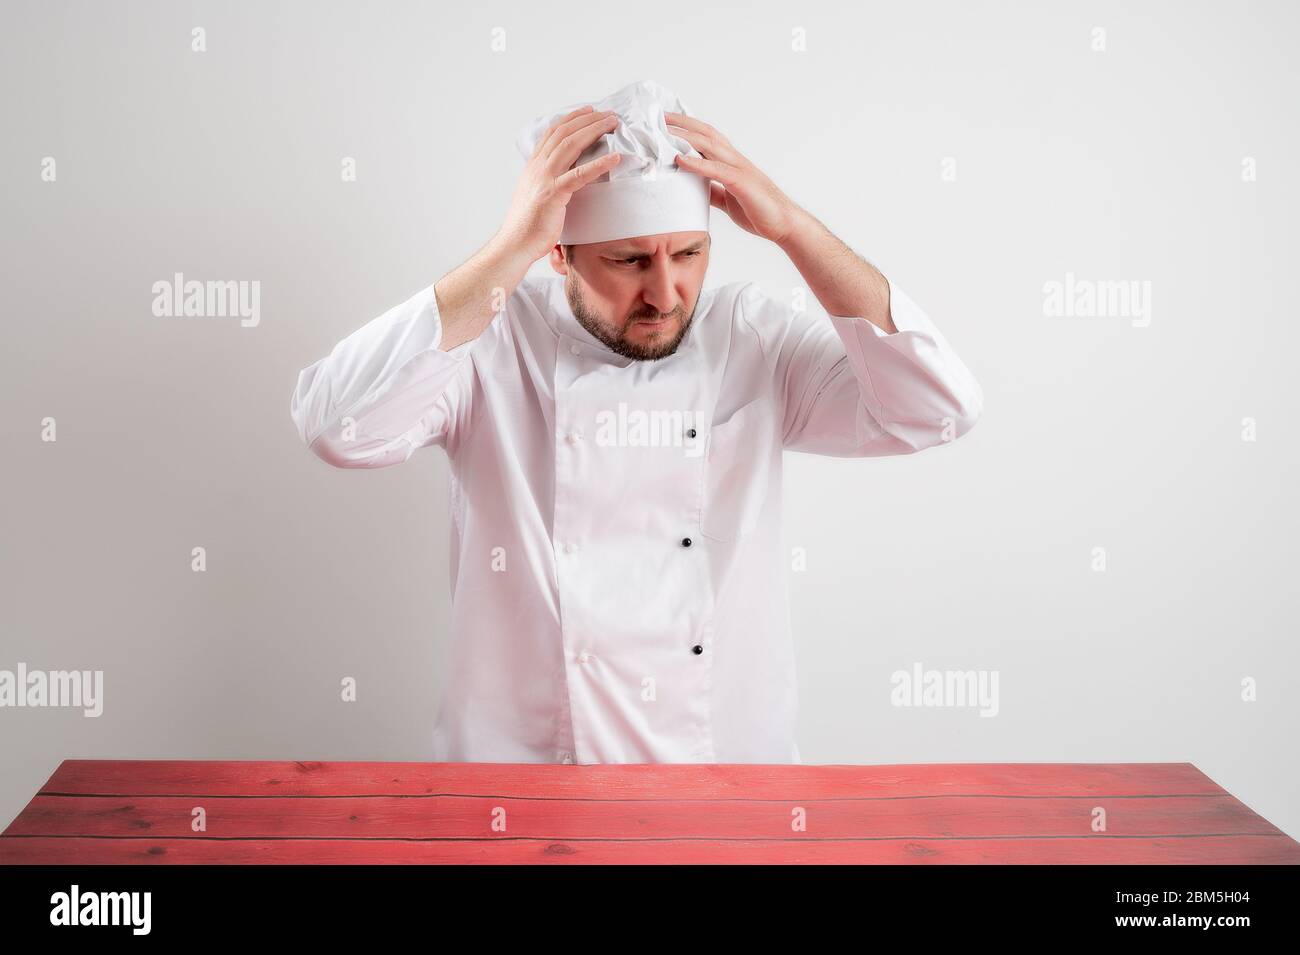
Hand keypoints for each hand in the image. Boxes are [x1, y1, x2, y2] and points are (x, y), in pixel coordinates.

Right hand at [495, 106, 621, 261]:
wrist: (515, 244)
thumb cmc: (527, 227)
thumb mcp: (535, 197)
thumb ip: (548, 184)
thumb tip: (564, 182)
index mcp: (533, 167)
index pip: (552, 133)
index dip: (571, 119)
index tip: (588, 111)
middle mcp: (537, 167)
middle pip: (564, 133)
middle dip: (587, 119)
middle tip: (608, 114)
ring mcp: (545, 179)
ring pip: (571, 145)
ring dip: (594, 130)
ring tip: (613, 124)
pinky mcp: (554, 194)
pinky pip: (580, 174)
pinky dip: (599, 163)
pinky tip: (615, 157)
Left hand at [666, 111, 799, 243]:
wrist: (784, 224)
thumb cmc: (759, 211)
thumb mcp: (728, 199)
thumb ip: (713, 190)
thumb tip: (695, 190)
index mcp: (731, 162)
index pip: (706, 137)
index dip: (686, 127)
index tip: (665, 122)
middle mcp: (734, 159)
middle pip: (704, 133)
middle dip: (681, 123)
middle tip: (657, 117)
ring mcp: (739, 168)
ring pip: (708, 145)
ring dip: (684, 137)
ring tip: (663, 132)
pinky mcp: (741, 182)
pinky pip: (716, 170)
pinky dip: (696, 163)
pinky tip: (680, 160)